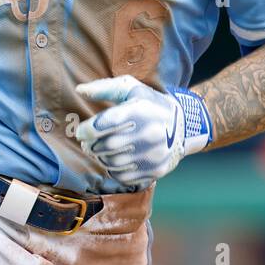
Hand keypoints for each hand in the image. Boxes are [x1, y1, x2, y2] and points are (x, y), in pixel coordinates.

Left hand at [74, 75, 212, 187]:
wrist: (184, 126)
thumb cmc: (151, 105)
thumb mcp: (131, 89)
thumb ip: (104, 88)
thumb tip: (80, 90)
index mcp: (141, 110)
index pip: (105, 124)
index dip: (87, 130)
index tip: (81, 132)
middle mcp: (149, 133)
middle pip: (106, 145)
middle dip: (91, 145)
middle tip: (87, 143)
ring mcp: (153, 154)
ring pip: (112, 162)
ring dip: (101, 157)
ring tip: (100, 150)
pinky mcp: (155, 170)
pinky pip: (123, 176)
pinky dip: (113, 170)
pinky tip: (115, 160)